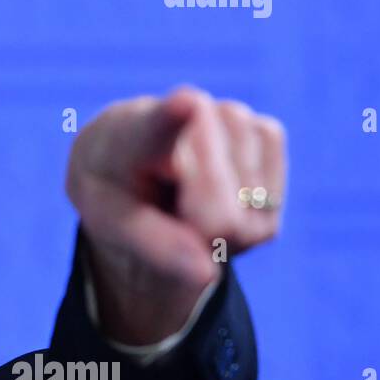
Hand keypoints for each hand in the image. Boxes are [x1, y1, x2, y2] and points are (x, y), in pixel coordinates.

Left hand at [65, 86, 286, 345]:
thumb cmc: (116, 192)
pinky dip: (248, 220)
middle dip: (200, 235)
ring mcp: (234, 117)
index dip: (174, 117)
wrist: (132, 163)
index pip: (156, 125)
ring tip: (188, 200)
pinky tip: (219, 194)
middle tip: (168, 213)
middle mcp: (188, 110)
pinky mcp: (267, 131)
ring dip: (224, 229)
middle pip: (218, 214)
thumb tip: (207, 274)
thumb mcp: (110, 224)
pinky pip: (270, 206)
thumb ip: (152, 246)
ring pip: (251, 211)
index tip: (186, 104)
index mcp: (130, 132)